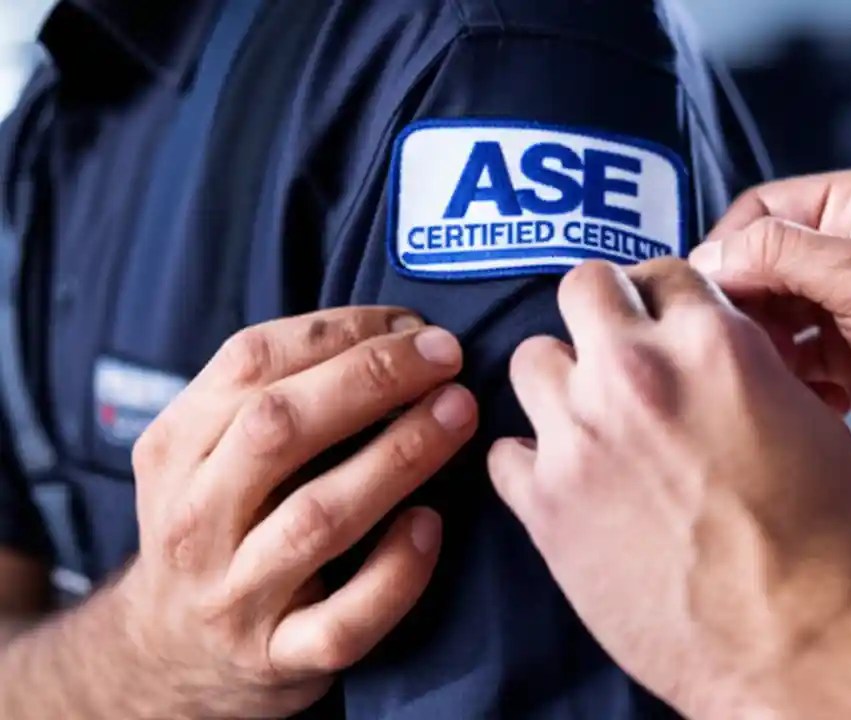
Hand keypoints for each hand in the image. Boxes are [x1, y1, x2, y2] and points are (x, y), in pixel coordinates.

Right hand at [111, 307, 476, 717]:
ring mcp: (234, 593)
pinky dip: (394, 571)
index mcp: (175, 448)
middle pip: (279, 429)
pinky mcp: (278, 656)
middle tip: (446, 356)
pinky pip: (342, 619)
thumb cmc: (220, 527)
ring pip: (317, 518)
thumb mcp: (210, 455)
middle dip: (372, 379)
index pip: (250, 362)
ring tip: (460, 414)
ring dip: (398, 457)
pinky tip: (431, 526)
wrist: (170, 655)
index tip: (410, 323)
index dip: (338, 332)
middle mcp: (194, 519)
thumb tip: (399, 334)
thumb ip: (272, 396)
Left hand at [487, 260, 850, 717]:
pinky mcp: (543, 505)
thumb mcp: (807, 415)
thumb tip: (712, 349)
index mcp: (710, 343)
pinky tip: (563, 480)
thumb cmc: (820, 539)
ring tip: (588, 418)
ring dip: (560, 382)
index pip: (662, 271)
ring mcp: (580, 437)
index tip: (658, 321)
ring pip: (531, 359)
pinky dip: (531, 462)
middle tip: (616, 352)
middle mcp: (635, 374)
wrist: (795, 639)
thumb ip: (746, 363)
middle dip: (601, 314)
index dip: (662, 297)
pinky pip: (506, 451)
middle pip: (583, 288)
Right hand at [691, 168, 850, 477]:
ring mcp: (847, 307)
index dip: (727, 251)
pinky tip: (816, 399)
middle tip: (739, 344)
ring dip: (764, 349)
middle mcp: (850, 250)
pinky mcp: (847, 359)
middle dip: (744, 307)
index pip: (761, 210)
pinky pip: (789, 363)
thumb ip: (785, 257)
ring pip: (767, 318)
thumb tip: (710, 258)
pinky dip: (790, 382)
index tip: (706, 295)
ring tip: (781, 375)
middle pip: (757, 267)